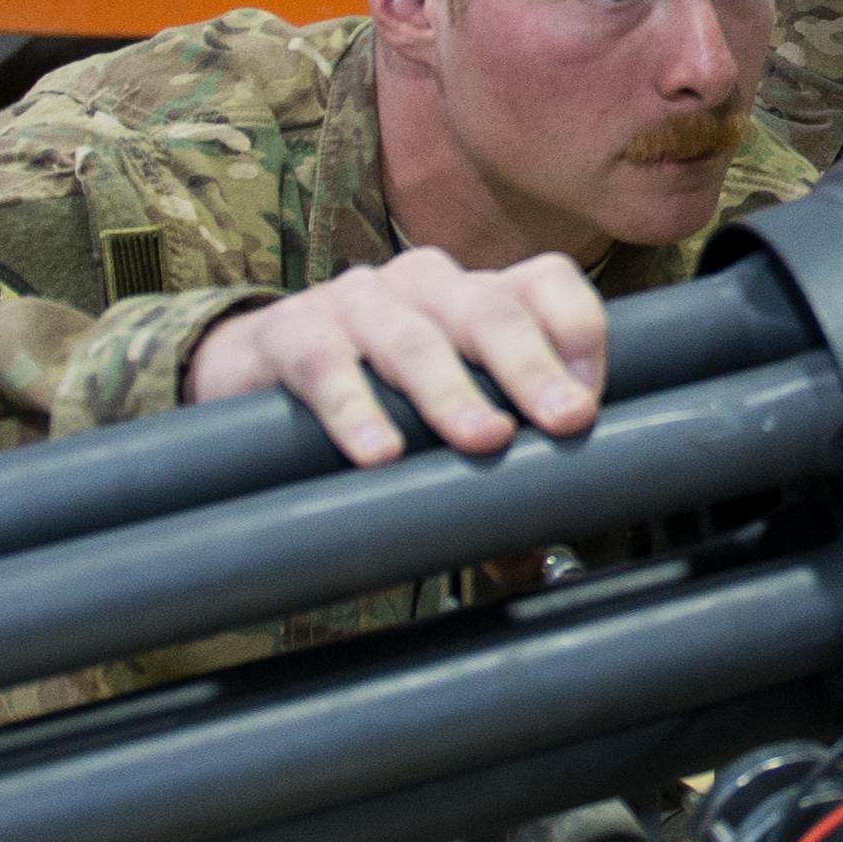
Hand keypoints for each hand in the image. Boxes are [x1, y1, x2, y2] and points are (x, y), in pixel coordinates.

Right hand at [181, 246, 608, 466]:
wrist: (251, 368)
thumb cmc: (374, 394)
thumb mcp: (438, 419)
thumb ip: (487, 480)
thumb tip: (528, 558)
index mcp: (476, 295)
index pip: (545, 283)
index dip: (577, 331)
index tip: (592, 402)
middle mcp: (426, 285)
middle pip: (491, 311)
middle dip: (533, 368)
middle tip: (567, 420)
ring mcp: (358, 302)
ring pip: (415, 340)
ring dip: (453, 392)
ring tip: (484, 440)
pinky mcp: (294, 334)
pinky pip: (327, 367)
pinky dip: (354, 410)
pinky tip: (377, 454)